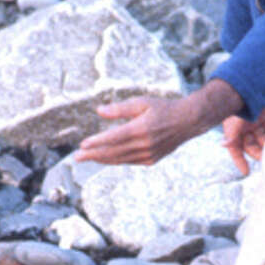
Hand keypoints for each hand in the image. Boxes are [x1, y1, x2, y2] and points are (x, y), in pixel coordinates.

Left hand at [73, 94, 197, 166]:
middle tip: (77, 157)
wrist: (187, 122)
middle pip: (113, 152)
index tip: (82, 145)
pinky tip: (105, 157)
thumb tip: (99, 111)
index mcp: (141, 129)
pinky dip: (115, 160)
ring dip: (101, 159)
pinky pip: (128, 162)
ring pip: (119, 160)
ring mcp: (148, 155)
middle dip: (93, 155)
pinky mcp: (151, 160)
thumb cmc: (162, 109)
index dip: (96, 143)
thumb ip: (119, 109)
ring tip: (87, 158)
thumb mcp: (141, 103)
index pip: (113, 138)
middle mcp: (144, 145)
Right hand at [222, 107, 264, 175]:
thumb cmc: (235, 105)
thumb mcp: (232, 123)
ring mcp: (253, 122)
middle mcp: (242, 128)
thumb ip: (230, 136)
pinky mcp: (263, 116)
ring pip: (261, 139)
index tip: (245, 172)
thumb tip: (223, 145)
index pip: (235, 150)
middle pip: (251, 146)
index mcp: (233, 131)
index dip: (239, 161)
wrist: (245, 86)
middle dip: (257, 153)